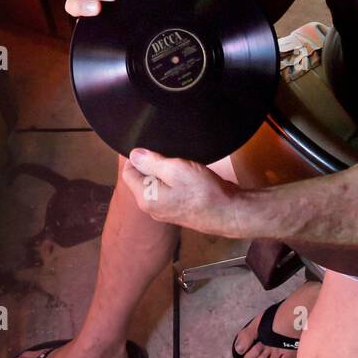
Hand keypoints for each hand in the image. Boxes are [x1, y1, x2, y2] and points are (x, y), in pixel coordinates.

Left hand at [121, 148, 246, 237]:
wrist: (230, 213)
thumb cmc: (202, 191)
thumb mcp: (176, 169)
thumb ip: (151, 162)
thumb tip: (133, 154)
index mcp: (146, 198)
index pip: (128, 173)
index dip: (135, 156)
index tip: (149, 143)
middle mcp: (152, 207)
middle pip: (141, 179)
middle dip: (150, 163)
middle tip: (166, 150)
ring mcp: (166, 210)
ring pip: (156, 184)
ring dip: (164, 171)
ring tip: (178, 160)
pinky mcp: (180, 209)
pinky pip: (169, 190)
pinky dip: (173, 180)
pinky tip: (186, 172)